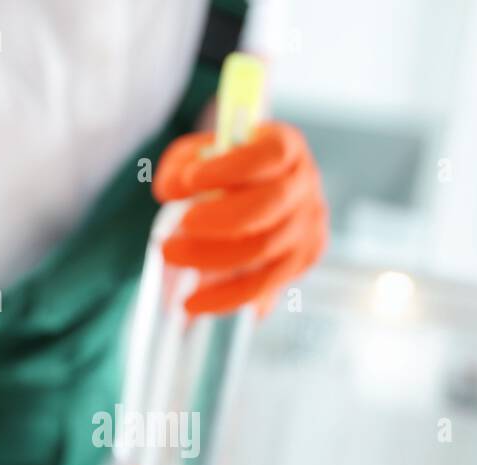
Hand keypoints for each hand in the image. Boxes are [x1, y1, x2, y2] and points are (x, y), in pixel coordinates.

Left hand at [153, 121, 327, 315]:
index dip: (232, 167)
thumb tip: (169, 191)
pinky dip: (224, 297)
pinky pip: (262, 286)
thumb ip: (181, 166)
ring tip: (169, 254)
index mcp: (288, 148)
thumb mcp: (200, 156)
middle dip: (217, 220)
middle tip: (175, 229)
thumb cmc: (224, 169)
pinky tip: (191, 304)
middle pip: (269, 205)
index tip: (190, 180)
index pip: (271, 155)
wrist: (253, 193)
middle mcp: (304, 188)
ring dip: (209, 259)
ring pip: (262, 251)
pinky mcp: (299, 262)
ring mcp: (307, 228)